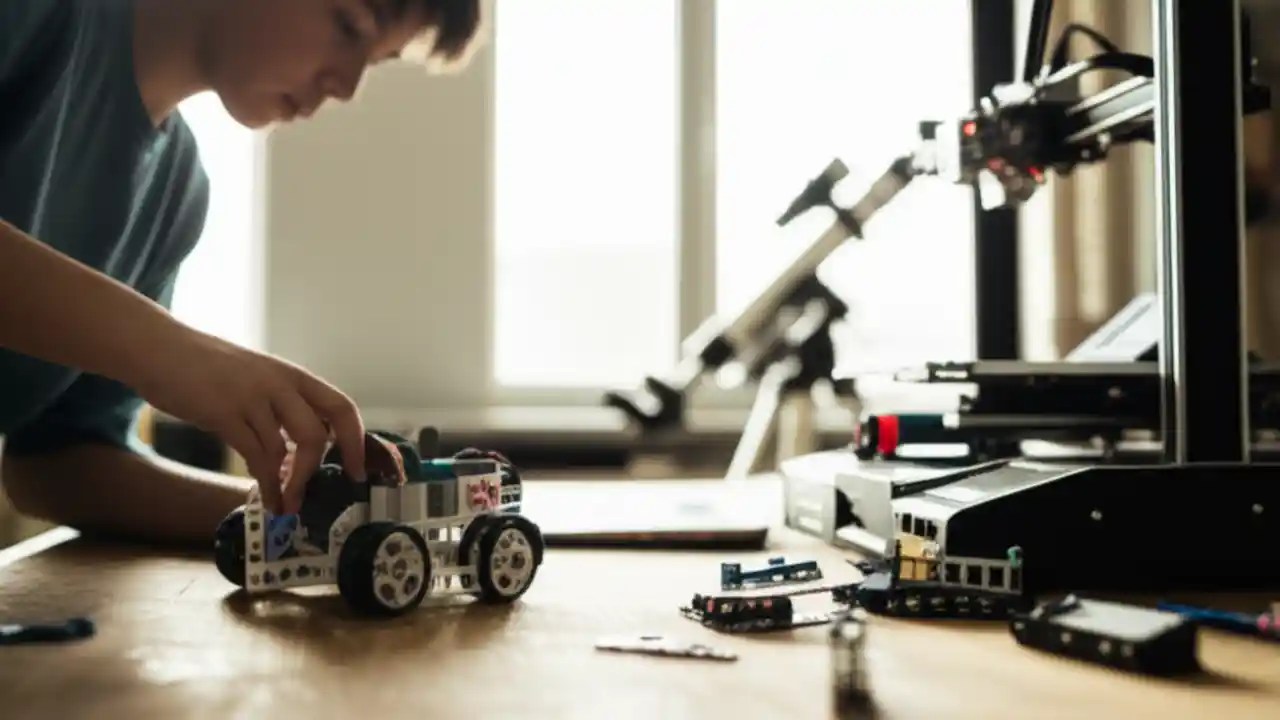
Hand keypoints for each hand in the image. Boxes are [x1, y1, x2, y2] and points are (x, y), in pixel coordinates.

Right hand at [130, 325, 365, 515]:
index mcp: (292, 375)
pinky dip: (267, 484)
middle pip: (319, 432)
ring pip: (287, 449)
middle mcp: (279, 384)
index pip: (340, 406)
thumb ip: (280, 405)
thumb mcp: (256, 377)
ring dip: (290, 485)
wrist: (159, 347)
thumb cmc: (206, 366)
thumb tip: (303, 445)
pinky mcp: (223, 413)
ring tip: (287, 505)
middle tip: (317, 495)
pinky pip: (256, 457)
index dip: (355, 440)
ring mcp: (252, 397)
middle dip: (321, 469)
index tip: (358, 468)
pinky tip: (268, 499)